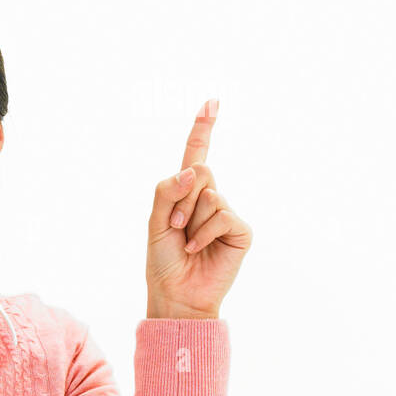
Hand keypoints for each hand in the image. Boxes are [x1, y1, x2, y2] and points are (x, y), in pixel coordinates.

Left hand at [146, 99, 252, 318]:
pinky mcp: (241, 230)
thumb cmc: (163, 261)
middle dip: (182, 198)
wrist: (177, 295)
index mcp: (187, 191)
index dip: (204, 127)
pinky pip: (221, 214)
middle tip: (175, 226)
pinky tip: (198, 248)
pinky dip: (204, 232)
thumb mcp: (154, 221)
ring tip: (187, 242)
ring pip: (210, 193)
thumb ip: (167, 190)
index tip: (212, 101)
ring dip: (190, 219)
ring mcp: (227, 213)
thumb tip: (195, 170)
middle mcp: (210, 198)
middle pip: (202, 170)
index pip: (196, 153)